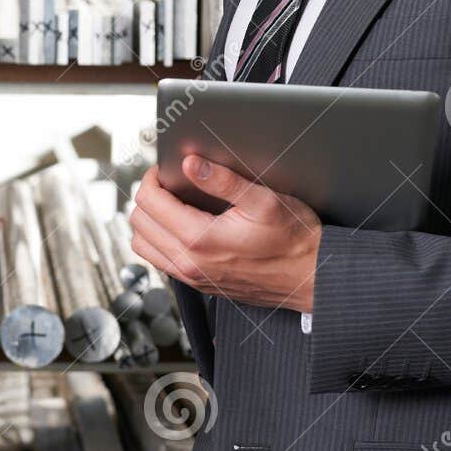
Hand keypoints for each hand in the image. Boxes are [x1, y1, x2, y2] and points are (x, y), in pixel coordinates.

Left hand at [131, 157, 321, 314]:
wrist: (311, 278)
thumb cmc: (294, 240)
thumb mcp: (263, 200)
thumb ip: (223, 180)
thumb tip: (190, 164)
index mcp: (200, 239)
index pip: (150, 202)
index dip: (153, 178)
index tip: (166, 169)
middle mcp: (190, 263)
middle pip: (139, 224)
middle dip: (148, 196)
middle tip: (168, 182)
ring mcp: (192, 278)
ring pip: (143, 246)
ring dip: (149, 221)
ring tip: (170, 203)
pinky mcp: (199, 286)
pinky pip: (161, 261)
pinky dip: (160, 241)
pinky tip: (181, 226)